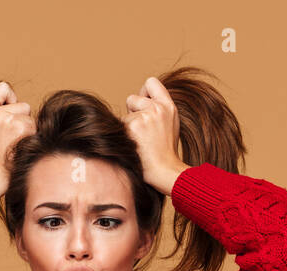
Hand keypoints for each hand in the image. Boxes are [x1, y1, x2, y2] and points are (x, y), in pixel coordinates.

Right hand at [0, 80, 34, 181]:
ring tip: (15, 143)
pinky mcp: (22, 128)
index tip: (8, 112)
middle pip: (22, 104)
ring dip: (27, 128)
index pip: (3, 87)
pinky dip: (31, 135)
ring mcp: (8, 120)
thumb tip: (14, 97)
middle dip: (21, 118)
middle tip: (10, 137)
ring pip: (30, 116)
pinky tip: (21, 146)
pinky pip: (35, 126)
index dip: (10, 98)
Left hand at [123, 76, 187, 193]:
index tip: (143, 105)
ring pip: (124, 116)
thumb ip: (157, 110)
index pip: (151, 83)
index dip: (144, 93)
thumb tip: (137, 101)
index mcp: (168, 107)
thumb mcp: (170, 125)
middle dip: (133, 112)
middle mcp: (157, 109)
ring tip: (139, 143)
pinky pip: (117, 127)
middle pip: (132, 98)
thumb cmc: (164, 152)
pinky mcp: (130, 127)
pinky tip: (132, 147)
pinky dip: (122, 137)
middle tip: (142, 132)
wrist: (164, 171)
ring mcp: (143, 118)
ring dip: (127, 127)